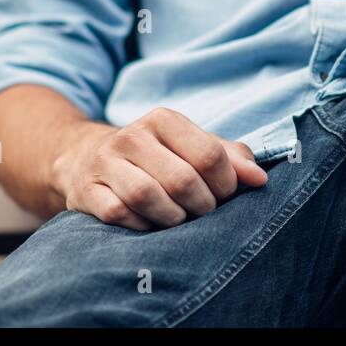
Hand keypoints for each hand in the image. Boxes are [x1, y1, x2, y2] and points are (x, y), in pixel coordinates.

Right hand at [49, 108, 267, 229]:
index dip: (226, 185)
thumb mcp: (191, 146)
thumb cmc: (155, 156)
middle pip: (182, 180)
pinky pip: (118, 214)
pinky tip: (149, 225)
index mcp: (164, 119)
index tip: (225, 196)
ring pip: (147, 196)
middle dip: (202, 206)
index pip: (209, 155)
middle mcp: (132, 135)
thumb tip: (260, 179)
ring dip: (172, 218)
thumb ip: (230, 158)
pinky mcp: (86, 190)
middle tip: (204, 213)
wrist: (85, 159)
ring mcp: (106, 162)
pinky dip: (141, 226)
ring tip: (179, 220)